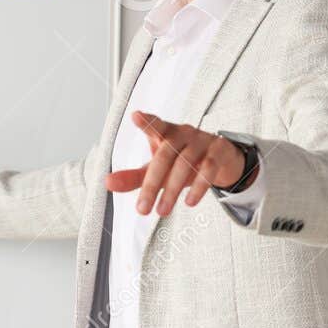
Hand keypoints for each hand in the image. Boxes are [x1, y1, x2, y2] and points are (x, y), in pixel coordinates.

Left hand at [104, 110, 250, 215]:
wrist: (220, 158)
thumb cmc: (181, 159)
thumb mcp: (157, 168)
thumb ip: (134, 176)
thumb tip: (107, 183)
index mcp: (165, 133)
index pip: (155, 125)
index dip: (146, 121)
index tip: (136, 116)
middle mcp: (183, 133)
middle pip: (165, 156)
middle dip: (151, 184)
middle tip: (142, 209)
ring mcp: (201, 141)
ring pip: (185, 164)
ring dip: (172, 190)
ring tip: (162, 211)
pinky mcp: (218, 152)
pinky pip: (208, 169)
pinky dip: (199, 187)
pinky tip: (189, 202)